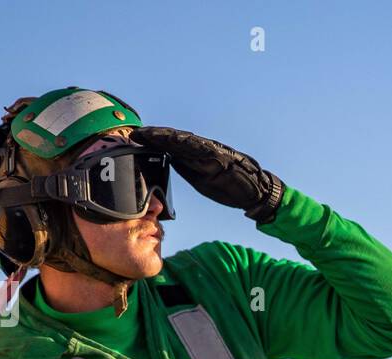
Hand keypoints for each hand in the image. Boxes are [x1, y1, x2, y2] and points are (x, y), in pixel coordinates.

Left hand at [129, 126, 283, 222]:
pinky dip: (185, 143)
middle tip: (135, 132)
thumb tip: (167, 159)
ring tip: (147, 134)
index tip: (136, 139)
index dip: (154, 141)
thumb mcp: (201, 180)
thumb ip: (186, 168)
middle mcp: (203, 150)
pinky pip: (200, 148)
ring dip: (165, 136)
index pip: (171, 145)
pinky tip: (171, 140)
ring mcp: (212, 151)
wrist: (256, 192)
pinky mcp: (220, 156)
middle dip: (154, 135)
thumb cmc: (230, 187)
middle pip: (175, 139)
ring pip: (185, 140)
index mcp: (197, 156)